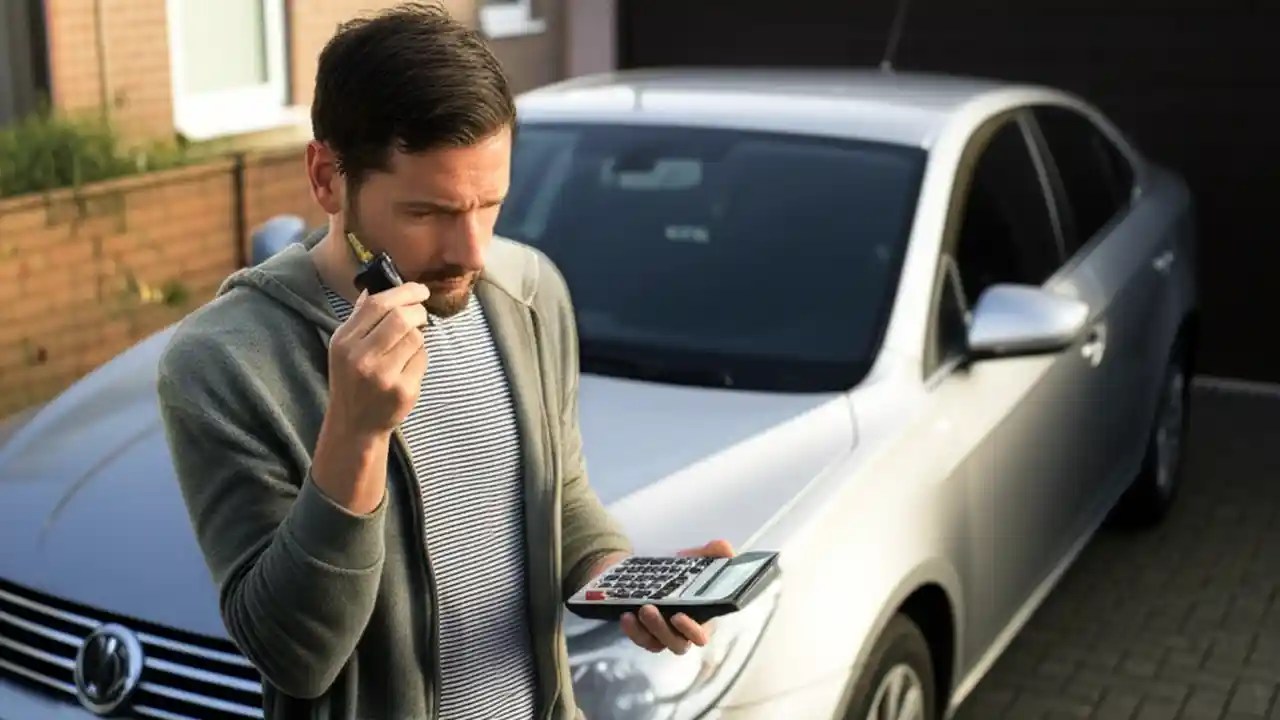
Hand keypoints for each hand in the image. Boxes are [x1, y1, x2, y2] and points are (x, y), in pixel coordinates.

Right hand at [326, 282, 430, 435]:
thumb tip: (375, 287)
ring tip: (408, 346)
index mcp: (344, 342)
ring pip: (416, 338)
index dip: (404, 292)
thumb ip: (359, 318)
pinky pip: (422, 359)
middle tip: (421, 314)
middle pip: (400, 318)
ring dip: (419, 336)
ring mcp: (383, 376)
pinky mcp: (403, 391)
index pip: (377, 305)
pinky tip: (408, 366)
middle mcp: (361, 358)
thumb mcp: (344, 348)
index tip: (420, 290)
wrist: (355, 424)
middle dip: (418, 311)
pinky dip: (420, 357)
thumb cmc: (352, 380)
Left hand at [620, 539, 735, 654]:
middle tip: (649, 609)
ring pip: (655, 643)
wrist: (646, 568)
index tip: (679, 615)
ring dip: (645, 629)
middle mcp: (681, 632)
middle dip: (662, 630)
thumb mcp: (696, 558)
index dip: (692, 631)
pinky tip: (625, 614)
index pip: (700, 636)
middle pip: (677, 644)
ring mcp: (660, 634)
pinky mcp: (642, 632)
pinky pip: (638, 638)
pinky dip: (632, 630)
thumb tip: (726, 549)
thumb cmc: (678, 569)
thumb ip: (714, 554)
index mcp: (701, 618)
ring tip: (639, 608)